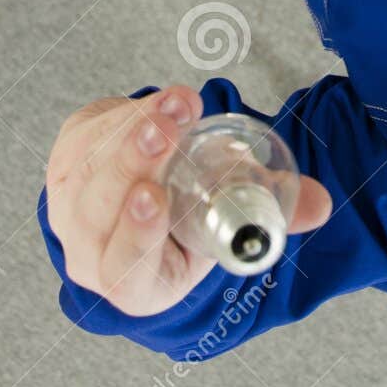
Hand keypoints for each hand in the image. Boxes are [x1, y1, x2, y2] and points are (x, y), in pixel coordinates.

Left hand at [45, 85, 332, 316]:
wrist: (144, 196)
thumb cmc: (190, 225)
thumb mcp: (228, 230)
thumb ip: (271, 217)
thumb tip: (320, 205)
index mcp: (134, 284)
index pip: (124, 268)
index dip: (135, 235)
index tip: (153, 197)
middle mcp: (90, 251)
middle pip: (99, 209)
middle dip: (135, 161)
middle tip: (168, 127)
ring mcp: (69, 208)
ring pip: (92, 167)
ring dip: (133, 128)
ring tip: (177, 103)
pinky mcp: (66, 164)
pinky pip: (91, 136)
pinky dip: (126, 114)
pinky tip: (162, 102)